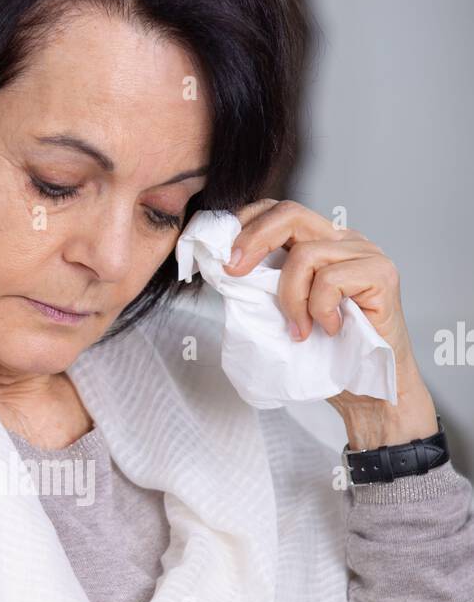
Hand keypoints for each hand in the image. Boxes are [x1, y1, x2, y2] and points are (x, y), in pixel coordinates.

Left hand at [224, 199, 438, 449]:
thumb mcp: (283, 313)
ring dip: (291, 298)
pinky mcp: (380, 274)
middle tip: (233, 271)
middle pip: (291, 214)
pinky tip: (330, 330)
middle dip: (253, 240)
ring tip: (299, 331)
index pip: (279, 211)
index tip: (221, 254)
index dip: (246, 222)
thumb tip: (223, 267)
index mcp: (320, 243)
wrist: (368, 390)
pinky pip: (329, 280)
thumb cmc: (328, 355)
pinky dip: (318, 310)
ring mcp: (365, 254)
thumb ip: (263, 286)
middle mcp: (344, 240)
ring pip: (305, 255)